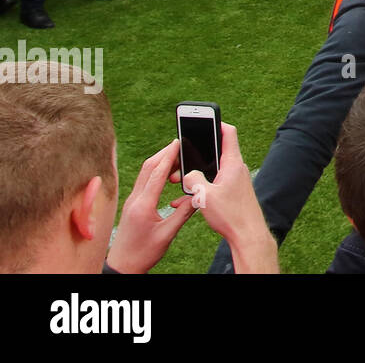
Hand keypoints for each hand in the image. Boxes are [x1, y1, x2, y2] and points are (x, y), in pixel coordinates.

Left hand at [105, 140, 196, 273]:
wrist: (123, 266)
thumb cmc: (143, 253)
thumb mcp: (167, 234)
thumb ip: (183, 213)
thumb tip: (198, 196)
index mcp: (143, 205)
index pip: (157, 173)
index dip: (169, 156)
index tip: (178, 142)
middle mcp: (135, 199)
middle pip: (148, 168)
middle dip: (164, 153)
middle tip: (180, 144)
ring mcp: (132, 201)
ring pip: (145, 173)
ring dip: (159, 162)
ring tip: (176, 157)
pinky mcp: (132, 204)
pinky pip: (144, 181)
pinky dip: (155, 172)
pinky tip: (166, 175)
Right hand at [183, 124, 277, 273]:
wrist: (248, 235)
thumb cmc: (231, 215)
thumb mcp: (205, 196)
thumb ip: (194, 180)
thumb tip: (188, 175)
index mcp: (232, 164)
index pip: (228, 133)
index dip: (217, 123)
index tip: (204, 118)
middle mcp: (236, 169)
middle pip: (216, 151)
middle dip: (197, 153)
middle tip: (181, 155)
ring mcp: (235, 181)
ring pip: (212, 171)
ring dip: (195, 174)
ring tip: (177, 181)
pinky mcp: (232, 193)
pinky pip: (213, 185)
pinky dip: (200, 189)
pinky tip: (184, 201)